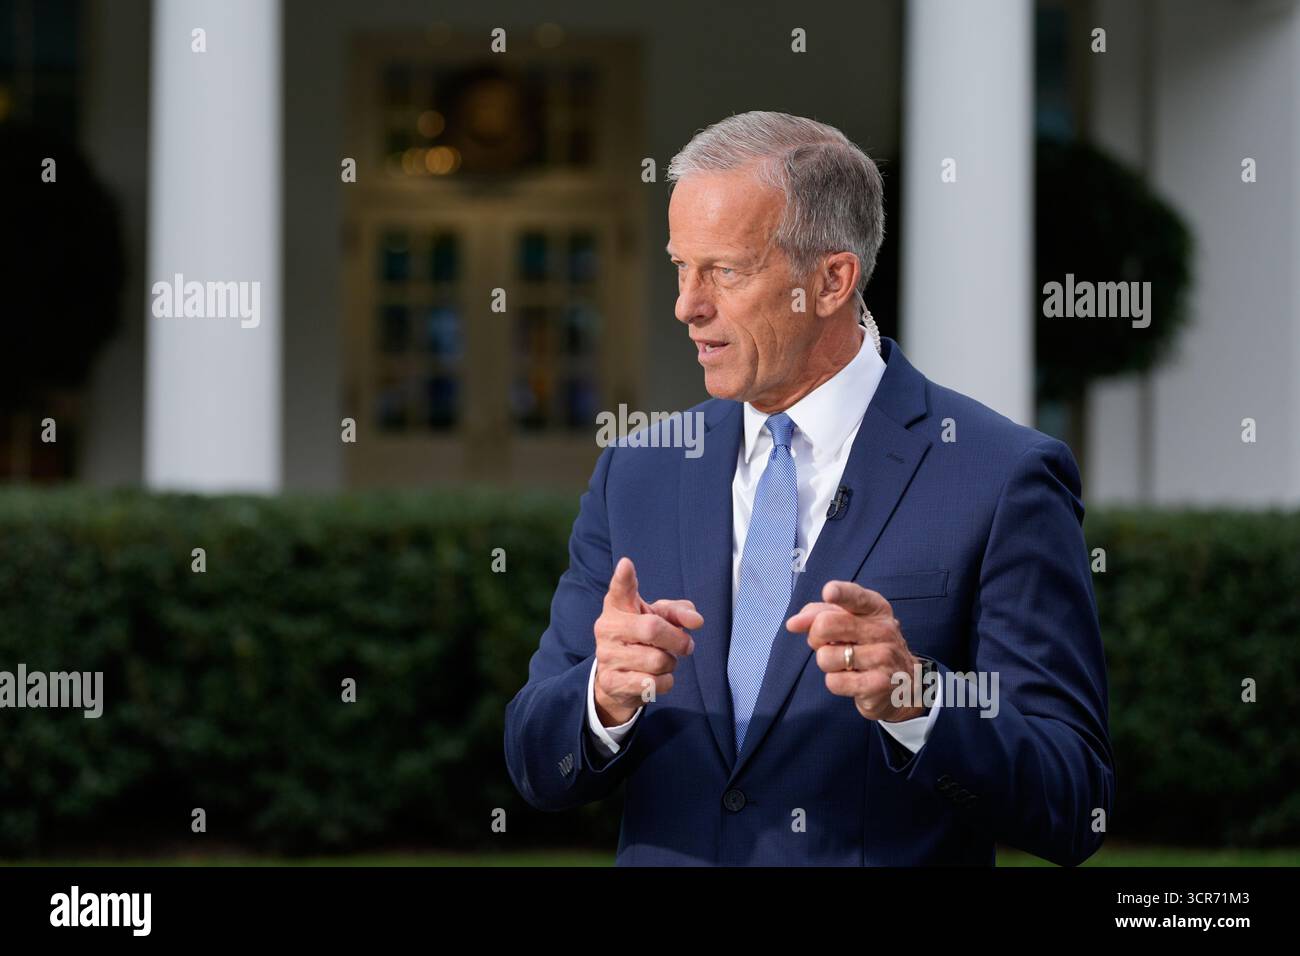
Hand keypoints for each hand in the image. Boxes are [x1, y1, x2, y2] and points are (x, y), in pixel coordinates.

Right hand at [593, 557, 700, 725]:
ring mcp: (606, 656)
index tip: (627, 565)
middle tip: (686, 646)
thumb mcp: (660, 619)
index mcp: (618, 606)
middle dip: (677, 640)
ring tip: (663, 662)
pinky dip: (665, 682)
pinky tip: (656, 678)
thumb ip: (679, 613)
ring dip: (670, 664)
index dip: (624, 577)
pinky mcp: (611, 682)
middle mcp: (607, 628)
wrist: (618, 680)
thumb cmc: (643, 640)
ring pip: (657, 660)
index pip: (620, 589)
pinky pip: (652, 683)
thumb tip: (696, 621)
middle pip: (653, 629)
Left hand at [786, 580, 925, 722]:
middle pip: (826, 625)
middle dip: (815, 637)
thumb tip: (793, 623)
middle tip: (826, 644)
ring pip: (826, 657)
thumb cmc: (867, 645)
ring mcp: (884, 657)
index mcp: (875, 608)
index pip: (856, 597)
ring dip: (827, 663)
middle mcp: (883, 629)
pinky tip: (852, 680)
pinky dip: (835, 682)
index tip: (829, 592)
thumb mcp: (849, 621)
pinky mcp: (879, 684)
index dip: (840, 593)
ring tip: (845, 664)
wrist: (904, 683)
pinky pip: (834, 682)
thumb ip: (819, 613)